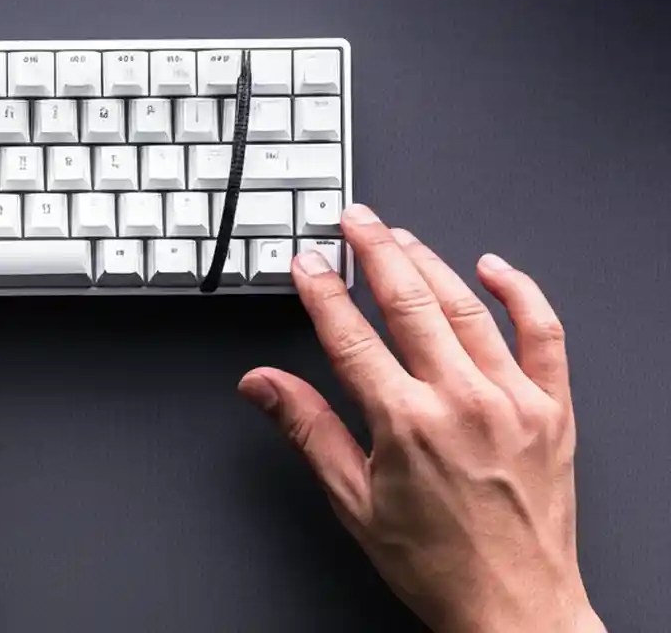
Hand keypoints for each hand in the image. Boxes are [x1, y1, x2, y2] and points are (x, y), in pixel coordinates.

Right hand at [238, 204, 604, 632]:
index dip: (322, 291)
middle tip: (353, 221)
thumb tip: (262, 384)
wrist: (515, 608)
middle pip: (409, 302)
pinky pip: (543, 331)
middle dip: (374, 252)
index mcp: (406, 424)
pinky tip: (493, 266)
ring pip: (466, 306)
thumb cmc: (437, 563)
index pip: (351, 335)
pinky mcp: (554, 407)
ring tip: (400, 236)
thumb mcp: (353, 500)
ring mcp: (513, 399)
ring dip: (429, 261)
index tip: (306, 264)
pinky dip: (520, 291)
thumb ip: (307, 429)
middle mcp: (462, 401)